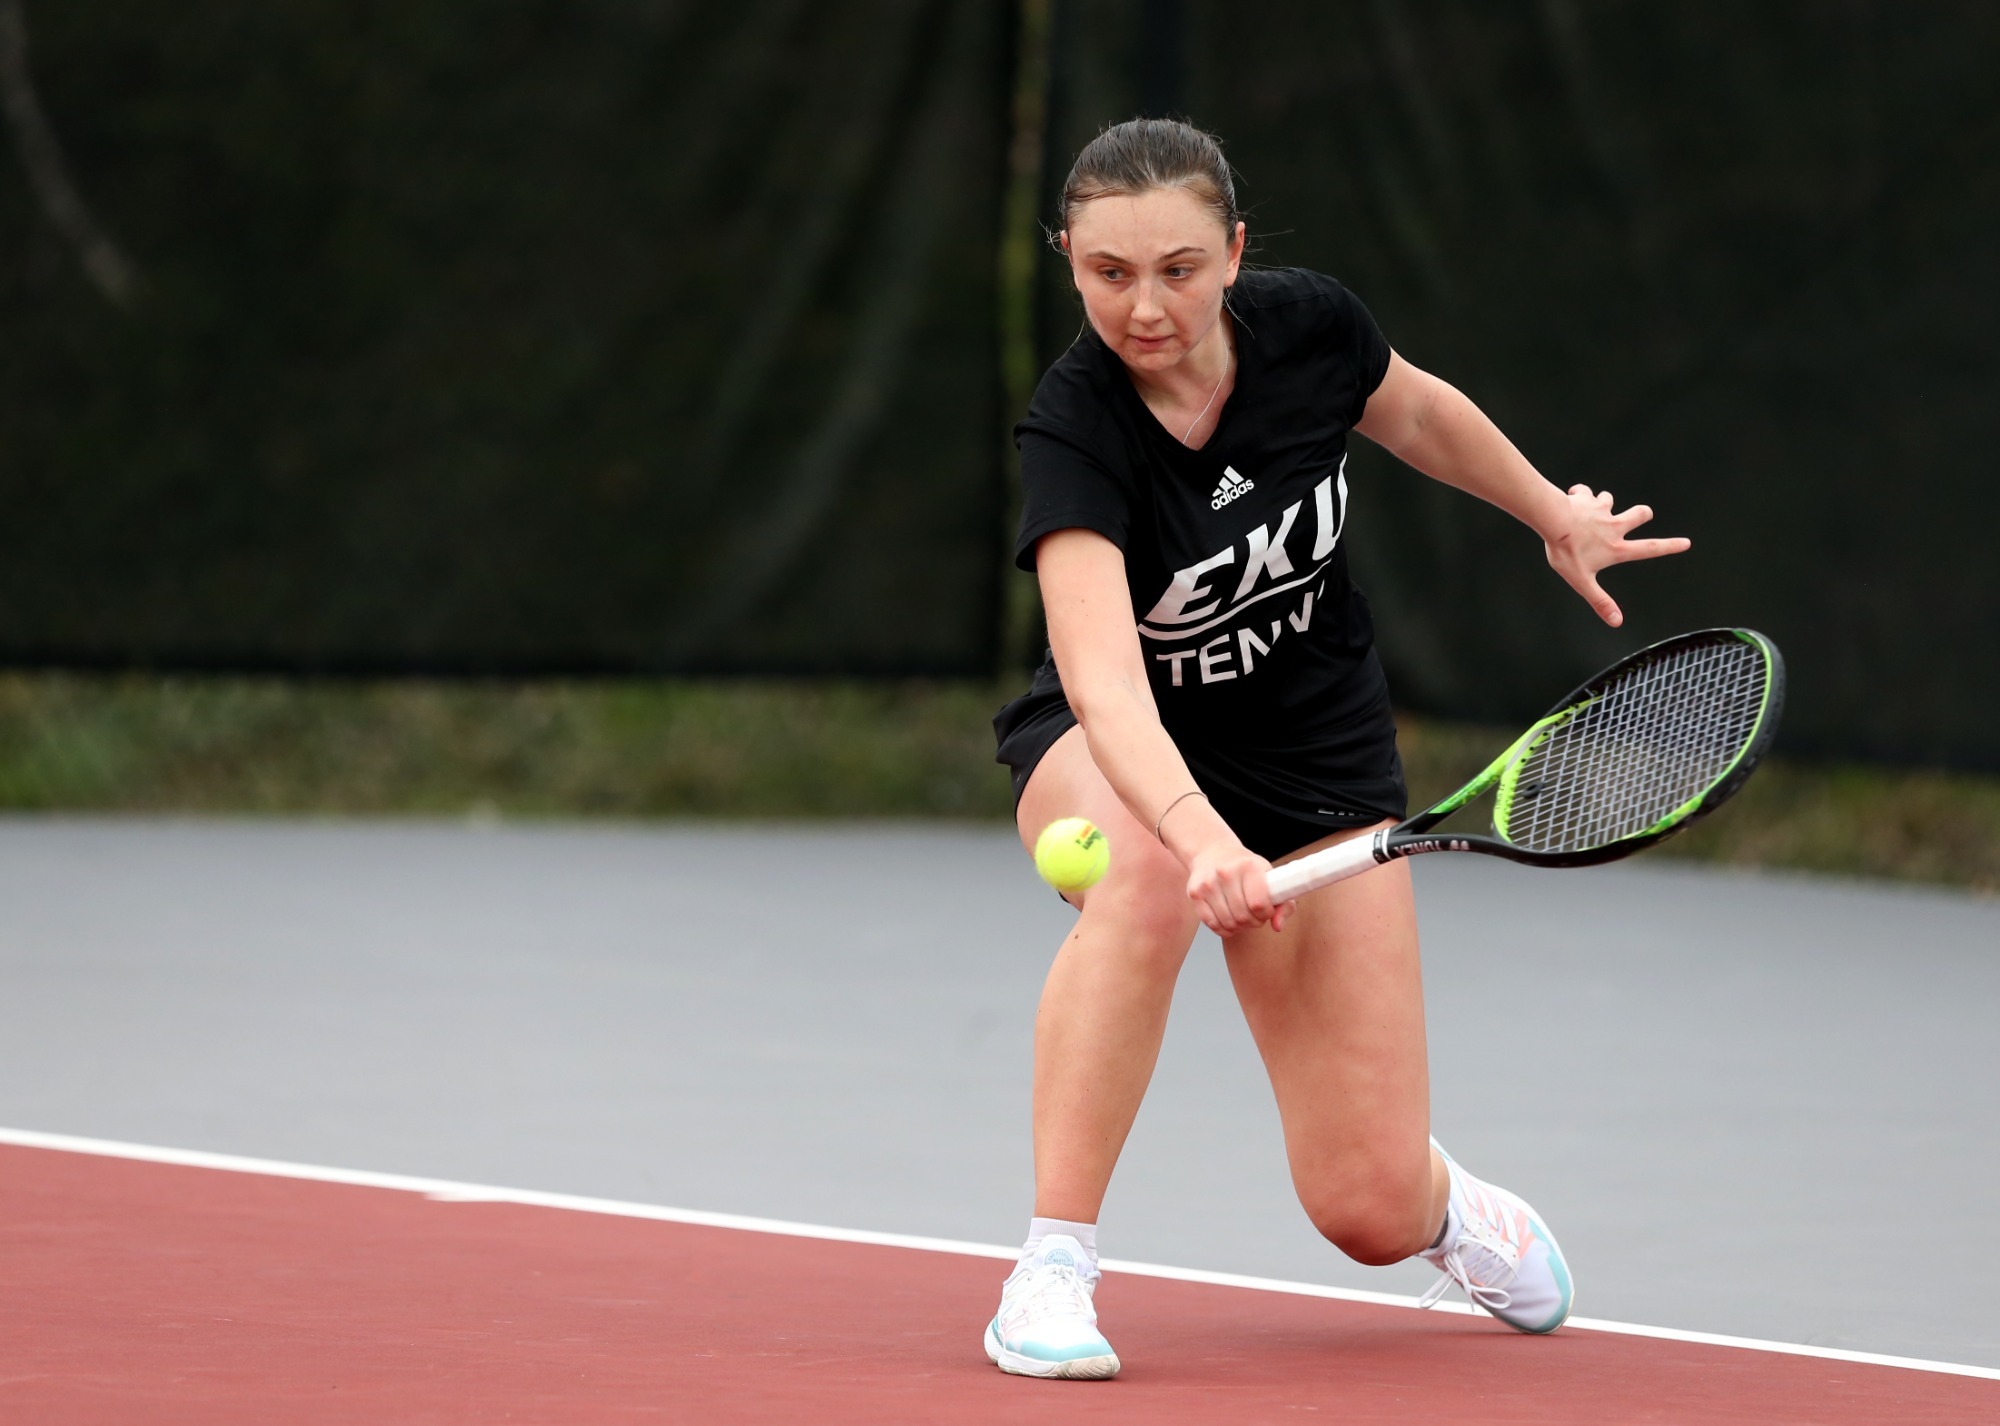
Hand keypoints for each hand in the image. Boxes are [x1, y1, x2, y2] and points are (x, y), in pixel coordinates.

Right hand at [1184, 838, 1289, 935]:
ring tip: (1242, 916)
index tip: (1265, 910)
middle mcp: (1226, 873)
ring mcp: (1208, 883)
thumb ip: (1283, 904)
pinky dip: (1223, 928)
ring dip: (1239, 927)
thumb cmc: (1246, 869)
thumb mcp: (1269, 878)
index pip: (1259, 904)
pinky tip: (1228, 920)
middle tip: (1254, 915)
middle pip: (1243, 916)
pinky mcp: (1194, 893)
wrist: (1213, 851)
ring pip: (1228, 923)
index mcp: (1249, 866)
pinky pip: (1212, 924)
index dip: (1265, 914)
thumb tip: (1277, 926)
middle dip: (1253, 922)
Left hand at [1543, 485, 1691, 626]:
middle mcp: (1613, 526)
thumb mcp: (1582, 582)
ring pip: (1610, 499)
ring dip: (1605, 503)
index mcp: (1616, 547)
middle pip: (1640, 514)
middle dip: (1643, 513)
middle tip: (1641, 515)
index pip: (1649, 549)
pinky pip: (1585, 493)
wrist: (1553, 522)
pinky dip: (1581, 495)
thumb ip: (1600, 601)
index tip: (1686, 542)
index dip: (1670, 547)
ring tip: (1593, 511)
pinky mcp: (1586, 499)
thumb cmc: (1567, 553)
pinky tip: (1572, 499)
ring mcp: (1601, 510)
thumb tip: (1617, 622)